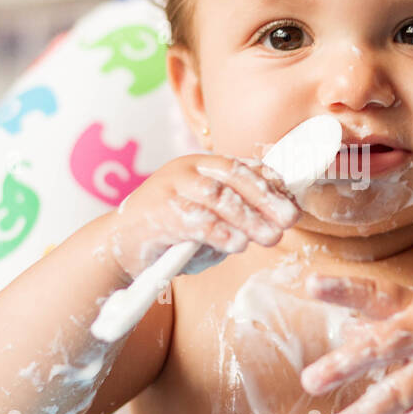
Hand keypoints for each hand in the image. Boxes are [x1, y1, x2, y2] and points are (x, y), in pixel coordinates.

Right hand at [106, 152, 299, 282]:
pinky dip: (221, 232)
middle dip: (266, 198)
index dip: (272, 183)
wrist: (118, 247)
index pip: (243, 167)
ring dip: (249, 218)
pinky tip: (238, 245)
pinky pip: (195, 219)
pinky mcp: (156, 211)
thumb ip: (237, 218)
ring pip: (217, 196)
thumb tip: (279, 219)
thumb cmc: (170, 236)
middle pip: (234, 177)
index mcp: (200, 166)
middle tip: (289, 220)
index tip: (294, 203)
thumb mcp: (210, 223)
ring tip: (270, 237)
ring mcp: (169, 187)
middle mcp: (185, 169)